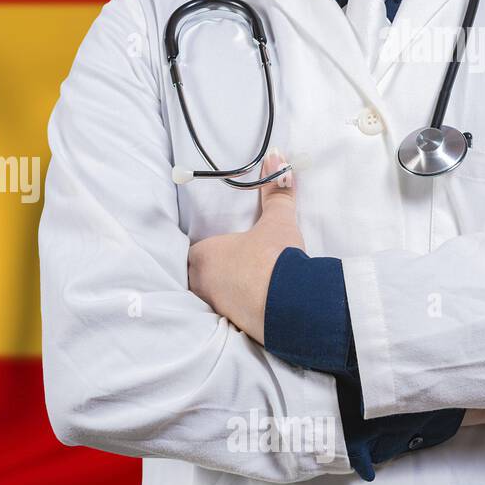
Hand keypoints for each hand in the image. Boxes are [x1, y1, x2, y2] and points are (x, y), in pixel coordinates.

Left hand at [187, 151, 301, 344]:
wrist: (293, 304)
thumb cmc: (276, 259)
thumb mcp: (278, 222)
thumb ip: (275, 191)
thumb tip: (277, 156)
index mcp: (203, 256)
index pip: (191, 252)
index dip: (203, 251)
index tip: (217, 251)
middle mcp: (200, 284)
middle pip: (193, 276)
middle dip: (206, 274)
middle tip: (227, 269)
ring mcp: (213, 308)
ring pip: (205, 298)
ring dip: (217, 294)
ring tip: (237, 288)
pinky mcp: (230, 328)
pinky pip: (222, 317)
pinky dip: (232, 311)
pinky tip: (247, 308)